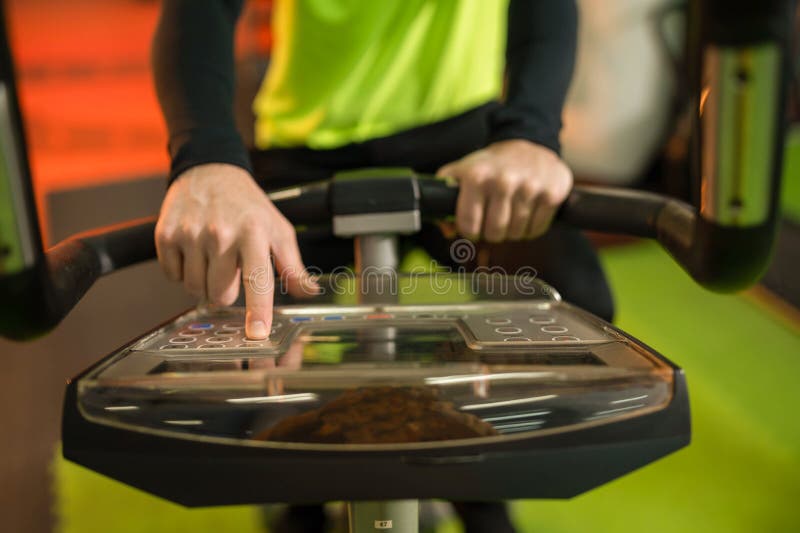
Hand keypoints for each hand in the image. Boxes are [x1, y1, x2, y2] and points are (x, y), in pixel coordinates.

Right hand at [155, 163, 316, 339]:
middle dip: (226, 290)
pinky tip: (192, 250)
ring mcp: (190, 233)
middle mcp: (221, 233)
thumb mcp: (278, 230)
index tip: (256, 333)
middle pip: (220, 294)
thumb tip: (309, 292)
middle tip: (230, 267)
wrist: (210, 171)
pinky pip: (171, 276)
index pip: (257, 280)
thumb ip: (292, 266)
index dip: (257, 310)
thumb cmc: (248, 206)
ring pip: (194, 288)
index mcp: (254, 233)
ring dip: (203, 281)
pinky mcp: (166, 234)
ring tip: (212, 257)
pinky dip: (181, 270)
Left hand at [437, 140, 572, 241]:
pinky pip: (536, 229)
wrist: (529, 144)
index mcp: (476, 177)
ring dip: (512, 231)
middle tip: (494, 219)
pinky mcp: (551, 194)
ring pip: (516, 234)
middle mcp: (503, 181)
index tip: (475, 225)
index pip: (469, 225)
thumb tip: (447, 230)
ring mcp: (529, 188)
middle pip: (494, 233)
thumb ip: (444, 201)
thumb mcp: (461, 173)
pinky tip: (527, 212)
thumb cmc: (491, 165)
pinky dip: (531, 228)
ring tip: (511, 213)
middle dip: (492, 232)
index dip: (470, 231)